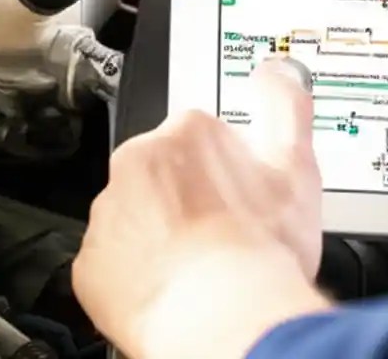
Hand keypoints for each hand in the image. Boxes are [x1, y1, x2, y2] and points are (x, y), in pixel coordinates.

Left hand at [71, 58, 331, 358]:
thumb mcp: (296, 165)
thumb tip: (277, 73)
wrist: (223, 314)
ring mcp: (108, 214)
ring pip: (135, 218)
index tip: (238, 198)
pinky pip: (112, 264)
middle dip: (186, 199)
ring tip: (199, 267)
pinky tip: (171, 288)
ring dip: (160, 236)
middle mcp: (136, 164)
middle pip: (162, 175)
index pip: (200, 139)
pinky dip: (137, 276)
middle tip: (221, 234)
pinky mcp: (91, 264)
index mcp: (185, 133)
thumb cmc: (260, 247)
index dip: (225, 171)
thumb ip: (286, 106)